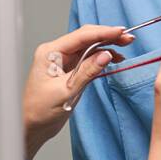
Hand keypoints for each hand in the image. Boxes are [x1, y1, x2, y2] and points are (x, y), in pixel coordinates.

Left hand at [22, 24, 134, 159]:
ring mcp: (63, 60)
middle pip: (86, 38)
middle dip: (107, 36)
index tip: (121, 32)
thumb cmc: (40, 111)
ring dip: (107, 45)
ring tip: (125, 46)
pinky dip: (102, 57)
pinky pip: (88, 58)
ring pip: (89, 46)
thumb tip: (106, 55)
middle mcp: (56, 52)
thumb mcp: (66, 92)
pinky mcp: (69, 69)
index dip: (103, 33)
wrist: (32, 127)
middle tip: (128, 38)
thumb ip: (87, 72)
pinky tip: (114, 58)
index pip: (81, 36)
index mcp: (50, 52)